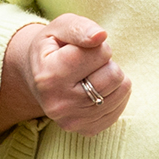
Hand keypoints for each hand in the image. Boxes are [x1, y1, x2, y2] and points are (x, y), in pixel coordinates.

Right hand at [0, 14, 129, 135]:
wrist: (37, 78)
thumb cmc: (52, 48)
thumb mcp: (59, 28)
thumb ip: (80, 28)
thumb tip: (101, 36)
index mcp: (49, 76)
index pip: (100, 53)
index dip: (97, 45)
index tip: (82, 48)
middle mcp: (59, 104)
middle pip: (113, 75)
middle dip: (106, 62)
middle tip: (88, 63)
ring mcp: (72, 121)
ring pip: (121, 91)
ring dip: (112, 78)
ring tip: (91, 75)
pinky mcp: (86, 130)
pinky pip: (120, 108)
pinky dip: (114, 95)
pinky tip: (96, 90)